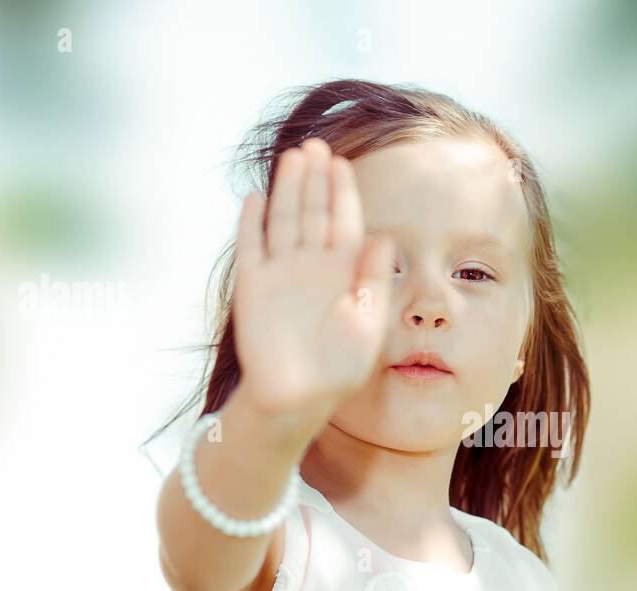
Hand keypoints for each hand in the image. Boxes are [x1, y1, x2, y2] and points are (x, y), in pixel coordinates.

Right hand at [231, 137, 395, 416]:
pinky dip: (252, 222)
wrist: (298, 400)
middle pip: (312, 212)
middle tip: (316, 145)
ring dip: (287, 189)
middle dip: (315, 180)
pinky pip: (251, 247)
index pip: (343, 223)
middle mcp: (311, 267)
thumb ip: (374, 281)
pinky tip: (256, 196)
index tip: (343, 163)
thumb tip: (385, 237)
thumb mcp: (369, 324)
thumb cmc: (339, 370)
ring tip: (293, 157)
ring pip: (284, 220)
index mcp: (342, 274)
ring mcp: (281, 274)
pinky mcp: (253, 288)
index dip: (342, 193)